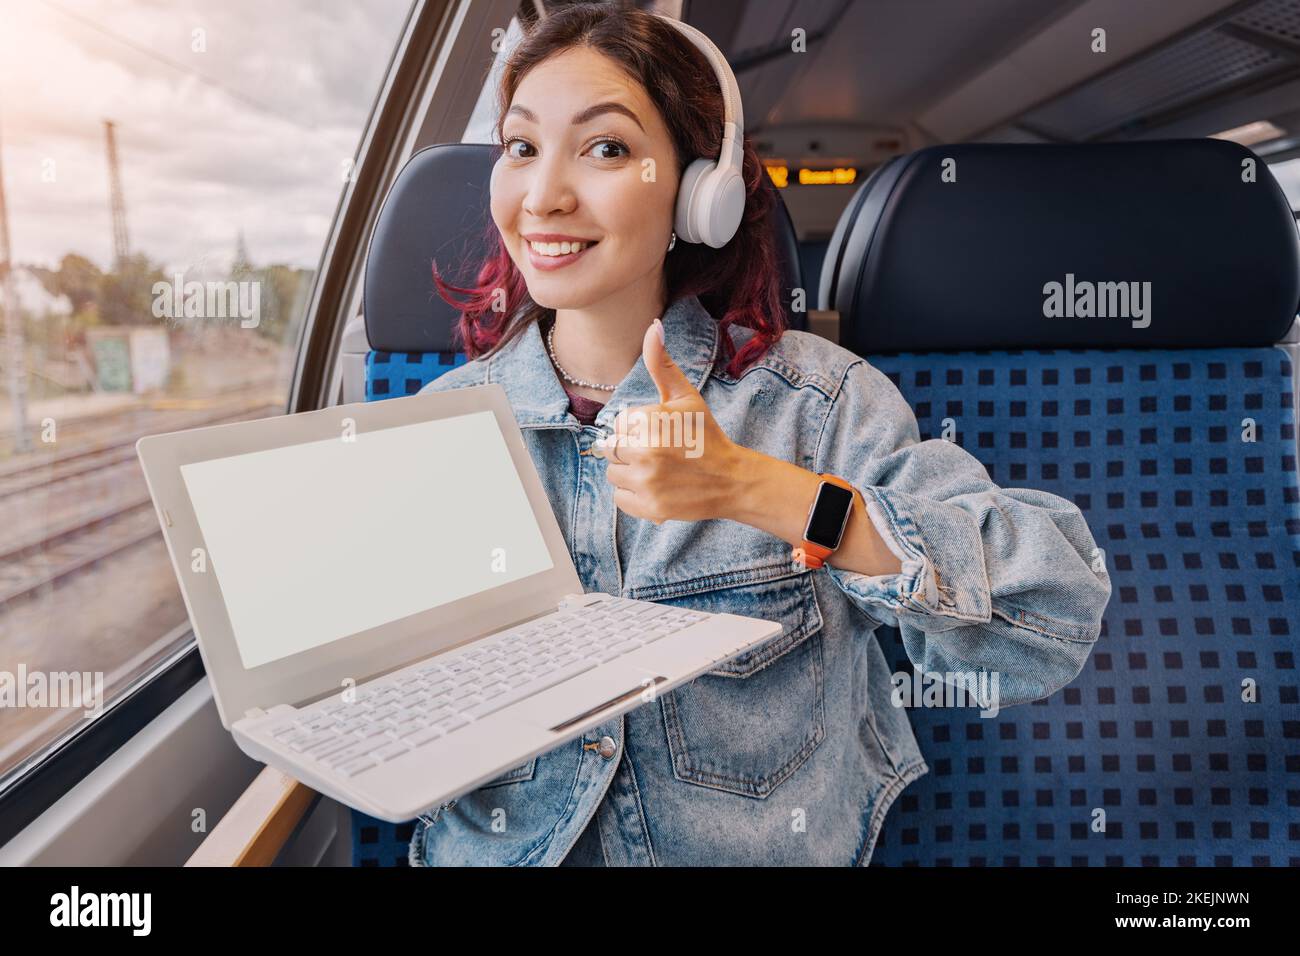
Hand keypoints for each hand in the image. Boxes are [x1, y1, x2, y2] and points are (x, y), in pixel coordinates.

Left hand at [599, 318, 747, 524]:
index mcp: (650, 421)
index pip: (618, 424)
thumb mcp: (685, 397)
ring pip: (613, 474)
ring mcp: (647, 482)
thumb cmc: (705, 435)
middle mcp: (646, 452)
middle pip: (611, 449)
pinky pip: (620, 499)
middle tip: (661, 453)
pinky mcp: (649, 508)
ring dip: (631, 473)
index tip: (662, 434)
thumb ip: (661, 364)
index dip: (638, 429)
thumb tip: (653, 326)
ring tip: (659, 470)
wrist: (732, 479)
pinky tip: (657, 487)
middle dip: (632, 450)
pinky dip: (634, 496)